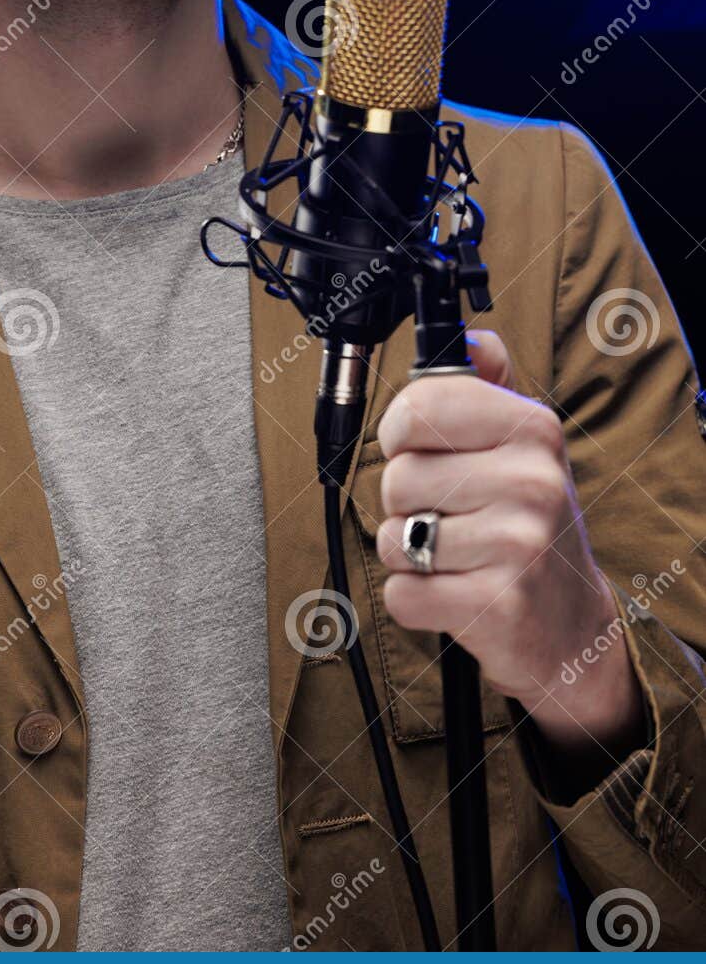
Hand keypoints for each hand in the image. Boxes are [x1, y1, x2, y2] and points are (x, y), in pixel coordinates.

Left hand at [375, 331, 648, 767]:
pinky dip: (415, 600)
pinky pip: (401, 593)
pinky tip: (458, 594)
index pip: (417, 407)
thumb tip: (473, 339)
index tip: (417, 449)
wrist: (571, 624)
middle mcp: (532, 481)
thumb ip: (488, 387)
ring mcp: (519, 545)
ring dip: (408, 553)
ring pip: (392, 537)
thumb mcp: (521, 446)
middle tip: (451, 516)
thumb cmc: (528, 524)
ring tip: (457, 556)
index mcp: (532, 429)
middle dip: (405, 504)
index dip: (399, 433)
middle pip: (396, 477)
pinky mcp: (498, 606)